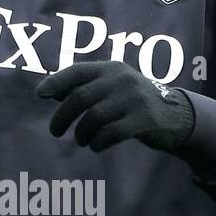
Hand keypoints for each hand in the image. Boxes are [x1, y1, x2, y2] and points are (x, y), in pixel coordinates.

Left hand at [37, 60, 194, 152]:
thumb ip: (83, 87)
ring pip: (94, 117)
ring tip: (82, 140)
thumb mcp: (110, 88)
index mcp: (111, 69)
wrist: (174, 115)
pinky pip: (111, 133)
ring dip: (81, 133)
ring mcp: (134, 99)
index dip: (56, 82)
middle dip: (62, 117)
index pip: (77, 71)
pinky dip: (98, 143)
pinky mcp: (144, 120)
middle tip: (55, 131)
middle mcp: (122, 79)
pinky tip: (96, 146)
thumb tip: (47, 90)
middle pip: (80, 97)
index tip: (40, 94)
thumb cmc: (131, 103)